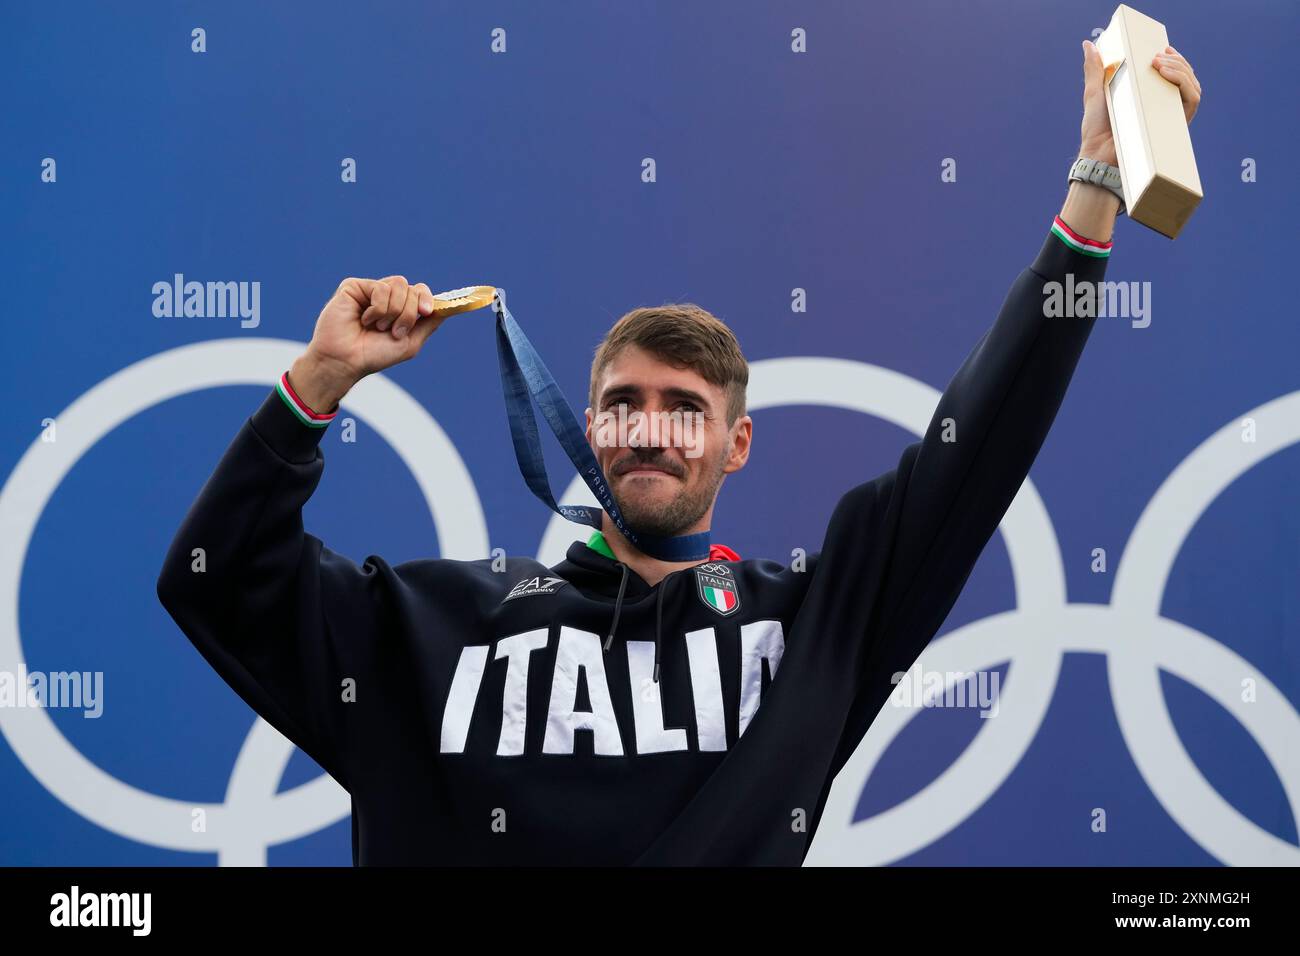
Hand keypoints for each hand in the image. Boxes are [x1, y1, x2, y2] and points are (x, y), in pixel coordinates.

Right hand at [292, 276, 445, 410]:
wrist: (346, 360)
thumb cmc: (374, 355)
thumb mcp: (410, 342)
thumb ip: (429, 324)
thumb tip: (449, 308)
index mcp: (398, 308)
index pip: (420, 291)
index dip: (427, 298)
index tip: (426, 312)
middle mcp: (385, 297)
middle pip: (412, 289)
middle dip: (408, 313)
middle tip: (394, 332)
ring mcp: (369, 290)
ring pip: (399, 285)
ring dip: (392, 312)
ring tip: (376, 327)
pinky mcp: (354, 286)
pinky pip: (380, 288)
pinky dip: (377, 309)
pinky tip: (364, 319)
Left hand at [1078, 39, 1200, 164]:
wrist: (1098, 154)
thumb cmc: (1095, 129)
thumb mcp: (1094, 93)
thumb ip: (1094, 69)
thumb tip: (1089, 44)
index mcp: (1148, 96)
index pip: (1172, 73)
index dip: (1174, 58)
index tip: (1164, 48)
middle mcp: (1162, 105)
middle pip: (1185, 76)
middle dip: (1176, 60)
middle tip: (1156, 56)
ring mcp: (1169, 116)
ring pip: (1192, 85)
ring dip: (1181, 68)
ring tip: (1159, 63)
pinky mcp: (1174, 125)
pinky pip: (1191, 100)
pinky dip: (1184, 84)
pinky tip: (1167, 75)